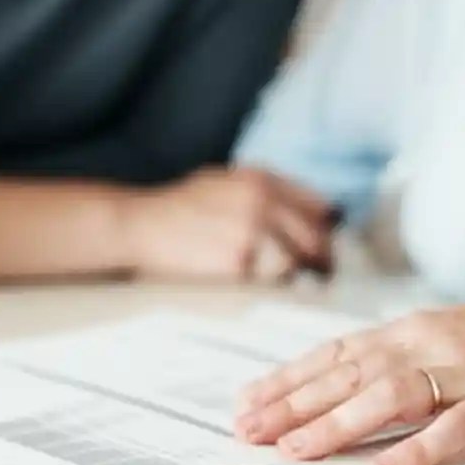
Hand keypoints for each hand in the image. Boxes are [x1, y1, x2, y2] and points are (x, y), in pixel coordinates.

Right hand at [119, 167, 336, 281]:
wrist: (138, 224)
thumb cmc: (178, 207)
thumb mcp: (222, 181)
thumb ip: (262, 191)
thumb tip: (304, 212)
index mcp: (261, 179)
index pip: (317, 205)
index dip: (325, 228)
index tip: (326, 244)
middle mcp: (262, 200)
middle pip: (316, 234)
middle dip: (322, 257)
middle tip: (323, 273)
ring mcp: (252, 230)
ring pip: (300, 258)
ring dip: (300, 273)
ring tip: (296, 284)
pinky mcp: (239, 261)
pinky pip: (274, 277)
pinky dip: (275, 284)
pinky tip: (266, 285)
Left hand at [235, 293, 464, 464]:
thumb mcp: (449, 336)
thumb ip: (400, 358)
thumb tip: (346, 383)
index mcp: (415, 328)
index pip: (337, 354)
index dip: (288, 379)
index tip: (248, 403)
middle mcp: (432, 342)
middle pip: (351, 373)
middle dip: (295, 403)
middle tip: (251, 429)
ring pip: (392, 394)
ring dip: (340, 421)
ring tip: (300, 447)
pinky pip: (456, 425)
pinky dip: (420, 447)